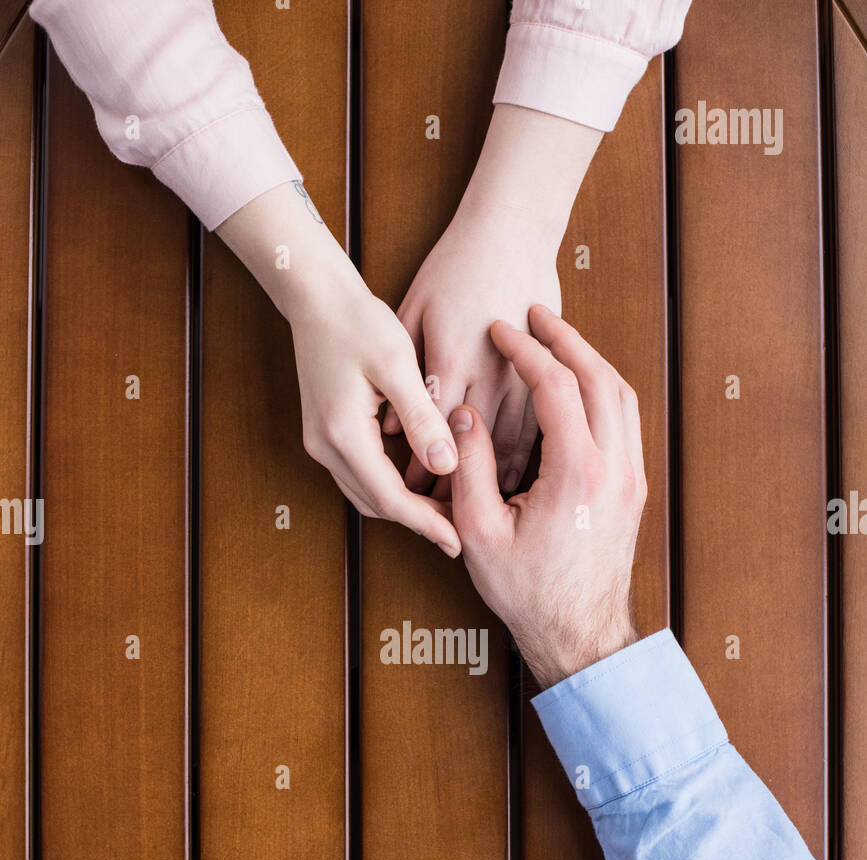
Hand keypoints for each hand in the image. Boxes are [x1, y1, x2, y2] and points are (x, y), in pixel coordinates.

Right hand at [289, 260, 462, 554]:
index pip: (389, 497)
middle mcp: (325, 447)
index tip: (457, 542)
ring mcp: (320, 443)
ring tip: (446, 514)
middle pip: (376, 505)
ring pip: (366, 495)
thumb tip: (446, 466)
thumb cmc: (359, 321)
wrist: (316, 297)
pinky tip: (420, 484)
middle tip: (460, 534)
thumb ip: (421, 417)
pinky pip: (360, 476)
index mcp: (342, 433)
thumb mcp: (397, 365)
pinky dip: (390, 488)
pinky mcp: (325, 435)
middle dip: (418, 522)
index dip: (426, 523)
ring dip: (404, 509)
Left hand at [383, 203, 559, 495]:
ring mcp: (519, 371)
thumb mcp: (411, 314)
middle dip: (455, 489)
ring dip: (492, 481)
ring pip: (507, 444)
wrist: (511, 228)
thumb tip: (392, 431)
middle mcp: (486, 370)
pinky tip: (513, 483)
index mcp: (449, 356)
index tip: (413, 503)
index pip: (431, 431)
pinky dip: (523, 458)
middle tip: (444, 524)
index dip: (422, 473)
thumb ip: (403, 375)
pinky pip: (536, 425)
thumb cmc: (454, 267)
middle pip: (469, 448)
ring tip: (478, 515)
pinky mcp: (542, 368)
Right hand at [450, 305, 645, 688]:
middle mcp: (614, 468)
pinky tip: (577, 387)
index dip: (527, 351)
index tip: (502, 330)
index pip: (557, 385)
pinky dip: (603, 390)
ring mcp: (631, 478)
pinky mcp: (634, 489)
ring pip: (622, 395)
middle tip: (535, 316)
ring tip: (556, 341)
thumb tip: (460, 413)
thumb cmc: (526, 592)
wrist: (580, 634)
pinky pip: (627, 421)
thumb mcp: (480, 531)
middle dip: (566, 340)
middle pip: (600, 376)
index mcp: (576, 473)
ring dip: (590, 361)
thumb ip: (470, 466)